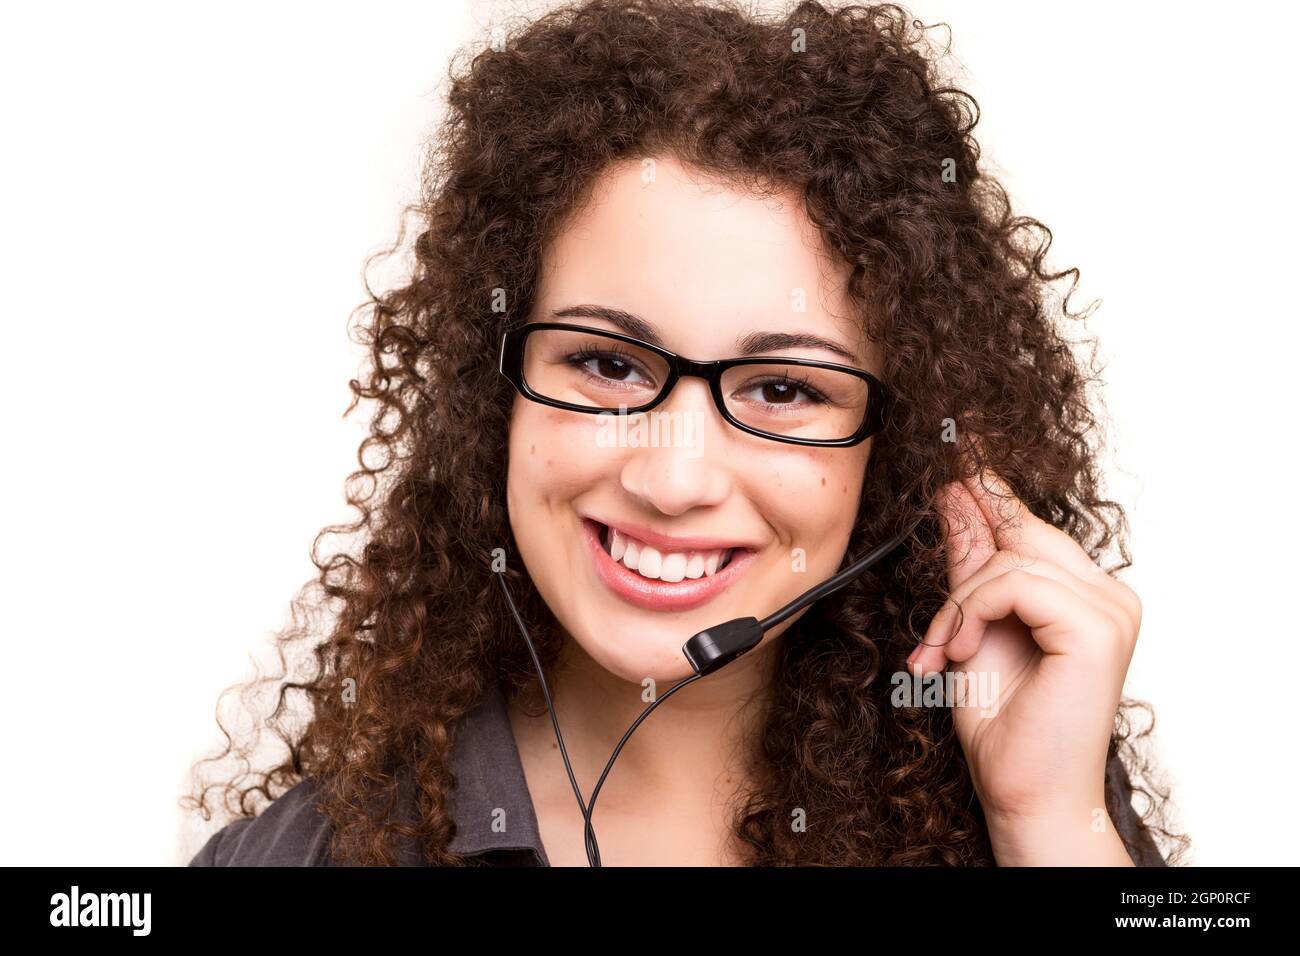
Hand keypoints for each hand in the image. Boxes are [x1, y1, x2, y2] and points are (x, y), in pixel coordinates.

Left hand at [909, 468, 1142, 858]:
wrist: (1021, 791)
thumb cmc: (1002, 725)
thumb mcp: (969, 627)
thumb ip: (969, 566)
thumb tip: (956, 496)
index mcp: (1083, 592)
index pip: (1030, 522)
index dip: (991, 482)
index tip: (961, 434)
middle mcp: (1106, 593)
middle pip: (1017, 533)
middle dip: (961, 572)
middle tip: (939, 624)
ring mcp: (1109, 607)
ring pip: (1008, 557)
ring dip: (957, 606)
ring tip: (946, 654)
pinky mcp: (1097, 625)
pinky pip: (1012, 582)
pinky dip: (970, 613)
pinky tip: (962, 653)